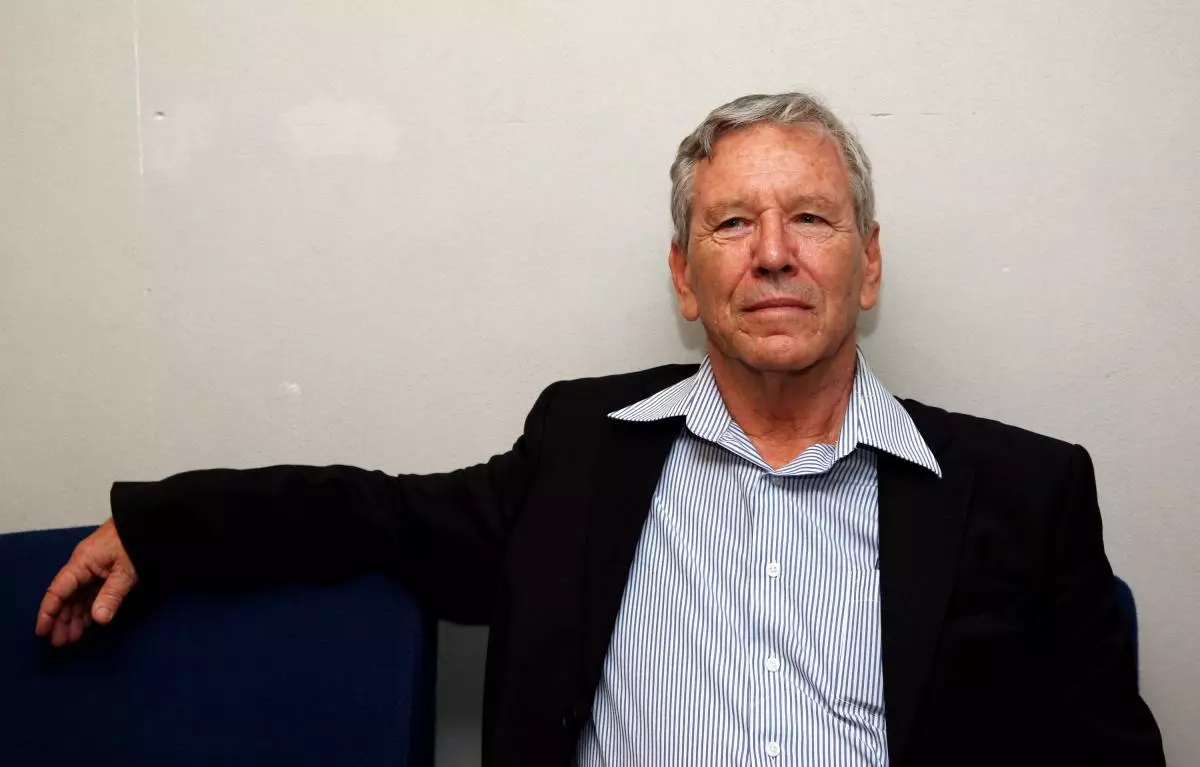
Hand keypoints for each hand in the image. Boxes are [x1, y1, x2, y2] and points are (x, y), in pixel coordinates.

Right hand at [35, 519, 138, 645]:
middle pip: (66, 596)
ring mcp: (93, 566)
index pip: (58, 591)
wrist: (148, 519)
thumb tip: (98, 619)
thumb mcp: (126, 570)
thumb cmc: (135, 540)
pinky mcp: (104, 568)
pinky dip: (88, 606)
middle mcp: (82, 565)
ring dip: (75, 616)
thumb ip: (111, 594)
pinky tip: (88, 621)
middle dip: (61, 619)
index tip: (43, 631)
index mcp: (81, 563)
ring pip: (78, 595)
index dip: (48, 612)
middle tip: (60, 642)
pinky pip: (90, 590)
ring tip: (72, 637)